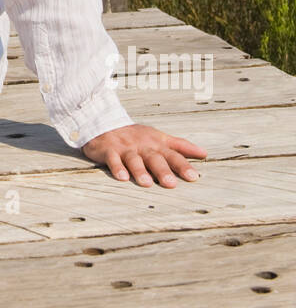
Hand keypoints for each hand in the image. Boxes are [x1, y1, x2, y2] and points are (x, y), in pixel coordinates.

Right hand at [82, 124, 206, 187]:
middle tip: (171, 184)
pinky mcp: (108, 151)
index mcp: (156, 144)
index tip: (193, 177)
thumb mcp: (159, 137)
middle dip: (162, 171)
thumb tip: (204, 153)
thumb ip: (181, 146)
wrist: (104, 123)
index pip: (172, 155)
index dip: (182, 165)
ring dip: (140, 171)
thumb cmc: (135, 135)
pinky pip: (112, 159)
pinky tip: (121, 177)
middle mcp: (142, 146)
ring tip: (146, 183)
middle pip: (154, 158)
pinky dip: (117, 167)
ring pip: (134, 160)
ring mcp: (125, 148)